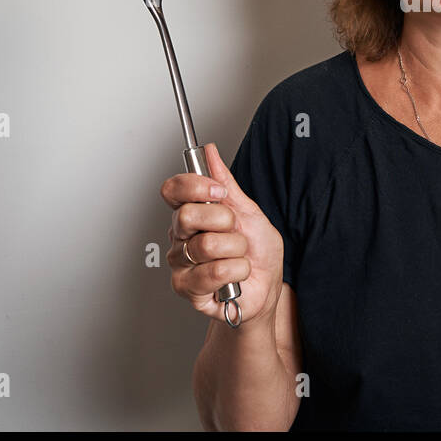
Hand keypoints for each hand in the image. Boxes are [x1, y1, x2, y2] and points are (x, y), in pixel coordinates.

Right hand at [159, 143, 283, 328]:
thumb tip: (209, 151)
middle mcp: (180, 237)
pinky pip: (213, 272)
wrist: (267, 287)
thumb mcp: (249, 211)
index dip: (195, 186)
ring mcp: (180, 263)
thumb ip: (226, 183)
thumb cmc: (257, 252)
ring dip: (237, 251)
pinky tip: (236, 276)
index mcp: (192, 213)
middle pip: (187, 215)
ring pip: (206, 245)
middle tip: (234, 231)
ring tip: (239, 257)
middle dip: (224, 221)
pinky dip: (237, 271)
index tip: (218, 191)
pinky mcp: (186, 288)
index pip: (173, 190)